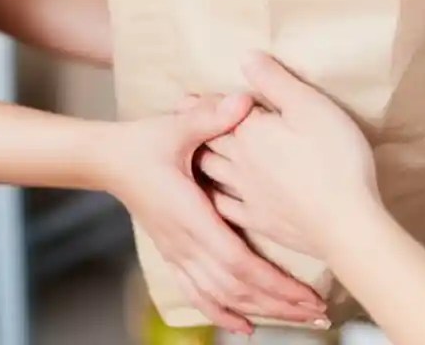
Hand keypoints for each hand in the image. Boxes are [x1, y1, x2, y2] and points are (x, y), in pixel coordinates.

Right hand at [102, 94, 325, 332]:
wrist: (106, 161)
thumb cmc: (142, 143)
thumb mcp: (176, 126)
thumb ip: (210, 116)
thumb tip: (244, 101)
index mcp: (191, 216)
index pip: (238, 261)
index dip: (273, 283)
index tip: (306, 293)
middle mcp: (184, 243)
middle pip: (236, 288)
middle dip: (278, 304)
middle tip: (318, 314)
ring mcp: (177, 252)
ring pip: (220, 297)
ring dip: (259, 311)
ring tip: (296, 319)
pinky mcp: (172, 254)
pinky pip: (198, 295)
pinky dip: (222, 313)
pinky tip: (244, 327)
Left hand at [198, 53, 378, 257]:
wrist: (345, 223)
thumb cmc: (334, 158)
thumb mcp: (310, 106)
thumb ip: (275, 82)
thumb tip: (246, 57)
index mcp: (251, 131)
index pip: (221, 111)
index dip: (207, 102)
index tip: (188, 98)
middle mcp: (240, 162)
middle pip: (210, 140)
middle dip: (196, 127)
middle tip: (182, 119)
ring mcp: (247, 194)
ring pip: (211, 172)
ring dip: (200, 158)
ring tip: (192, 150)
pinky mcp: (259, 220)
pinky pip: (223, 206)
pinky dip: (212, 196)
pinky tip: (211, 195)